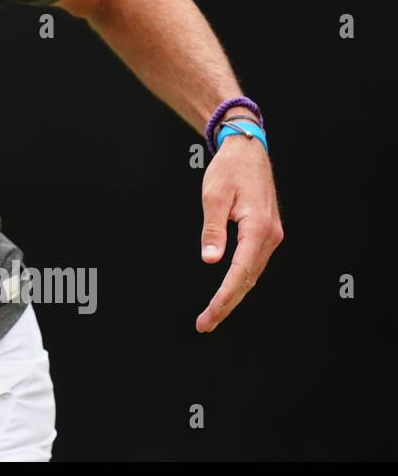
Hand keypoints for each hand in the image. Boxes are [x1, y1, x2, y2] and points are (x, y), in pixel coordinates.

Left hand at [196, 134, 284, 331]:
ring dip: (233, 295)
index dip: (224, 296)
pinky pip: (252, 264)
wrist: (247, 151)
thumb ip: (212, 229)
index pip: (240, 272)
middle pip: (248, 279)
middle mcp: (271, 236)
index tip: (209, 314)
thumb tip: (210, 260)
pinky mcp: (266, 234)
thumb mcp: (213, 196)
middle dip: (226, 304)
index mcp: (258, 228)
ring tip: (211, 315)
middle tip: (204, 324)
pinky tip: (227, 292)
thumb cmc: (228, 170)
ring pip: (252, 274)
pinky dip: (239, 280)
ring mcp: (271, 236)